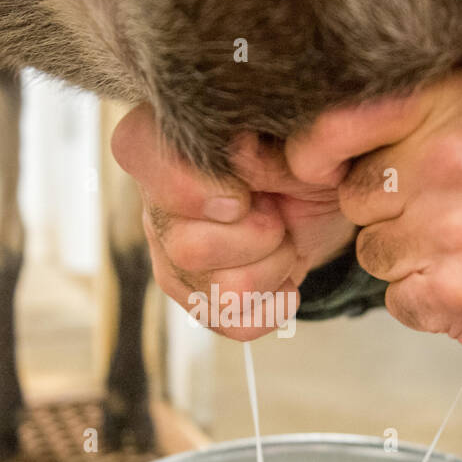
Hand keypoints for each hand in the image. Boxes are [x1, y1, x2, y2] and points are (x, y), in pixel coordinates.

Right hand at [111, 104, 355, 340]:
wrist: (325, 201)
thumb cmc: (304, 159)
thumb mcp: (300, 140)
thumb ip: (268, 146)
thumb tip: (240, 151)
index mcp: (168, 139)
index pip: (137, 152)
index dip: (189, 187)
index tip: (241, 198)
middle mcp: (156, 199)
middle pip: (188, 248)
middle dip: (259, 237)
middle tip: (278, 214)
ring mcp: (169, 254)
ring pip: (221, 293)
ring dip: (274, 268)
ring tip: (283, 241)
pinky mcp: (192, 297)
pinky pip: (233, 322)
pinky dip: (273, 304)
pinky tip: (281, 276)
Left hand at [285, 65, 461, 350]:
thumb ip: (406, 107)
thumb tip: (305, 136)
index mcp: (454, 103)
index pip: (335, 125)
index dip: (321, 152)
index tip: (323, 165)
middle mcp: (450, 161)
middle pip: (354, 200)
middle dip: (388, 209)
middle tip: (447, 205)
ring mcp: (453, 234)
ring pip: (374, 255)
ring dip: (410, 257)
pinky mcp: (456, 297)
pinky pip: (399, 301)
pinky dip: (430, 299)